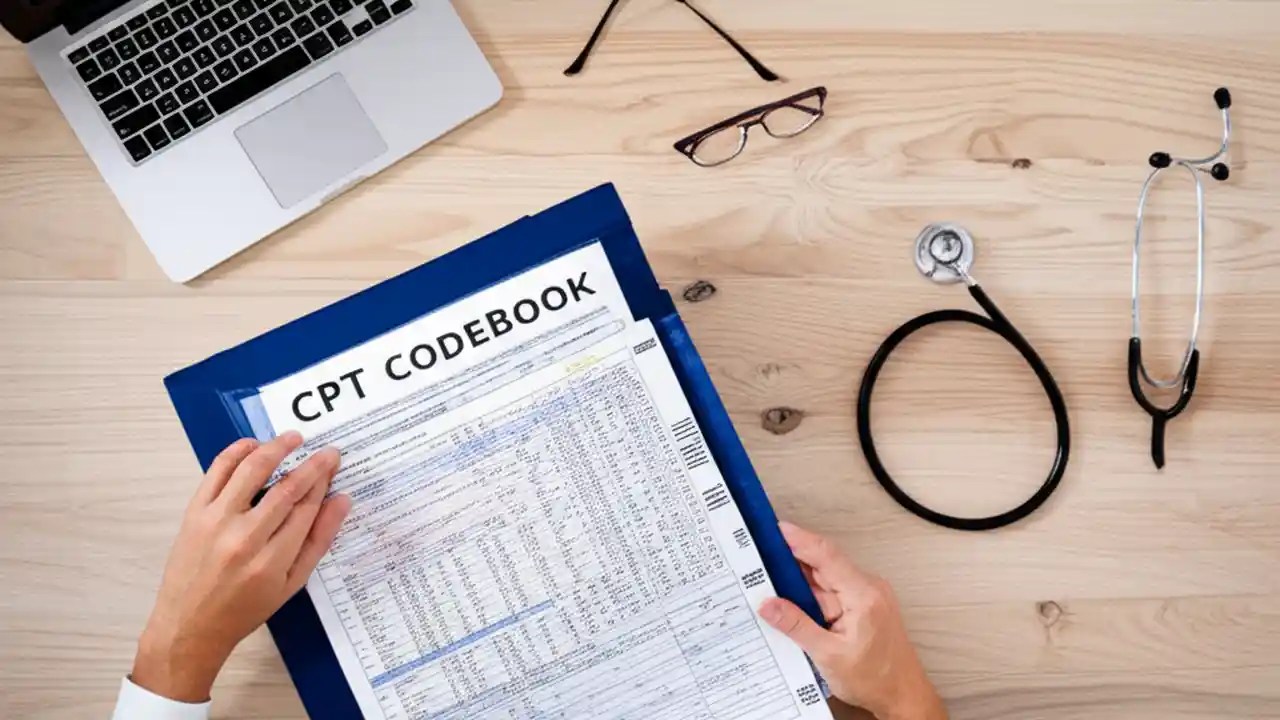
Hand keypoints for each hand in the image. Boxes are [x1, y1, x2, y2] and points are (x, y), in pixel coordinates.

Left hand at [131, 432, 350, 701]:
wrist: (190, 627)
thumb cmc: (245, 610)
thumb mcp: (291, 585)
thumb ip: (318, 541)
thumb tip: (341, 502)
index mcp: (272, 560)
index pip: (306, 507)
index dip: (323, 480)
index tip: (333, 464)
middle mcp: (244, 537)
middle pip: (286, 487)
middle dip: (311, 465)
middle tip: (326, 451)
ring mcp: (215, 522)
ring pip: (251, 471)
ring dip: (275, 448)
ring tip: (293, 438)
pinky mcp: (194, 514)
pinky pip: (216, 472)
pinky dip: (235, 452)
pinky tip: (253, 445)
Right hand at [758, 522, 945, 719]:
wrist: (904, 696)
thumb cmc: (876, 679)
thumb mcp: (829, 656)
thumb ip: (797, 626)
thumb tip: (768, 604)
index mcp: (864, 595)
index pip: (827, 556)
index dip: (800, 540)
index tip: (776, 529)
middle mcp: (868, 588)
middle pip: (823, 565)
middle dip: (791, 563)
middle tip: (758, 562)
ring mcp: (866, 595)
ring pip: (825, 580)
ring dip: (800, 584)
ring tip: (769, 587)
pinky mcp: (862, 604)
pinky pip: (832, 592)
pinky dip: (811, 595)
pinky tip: (792, 604)